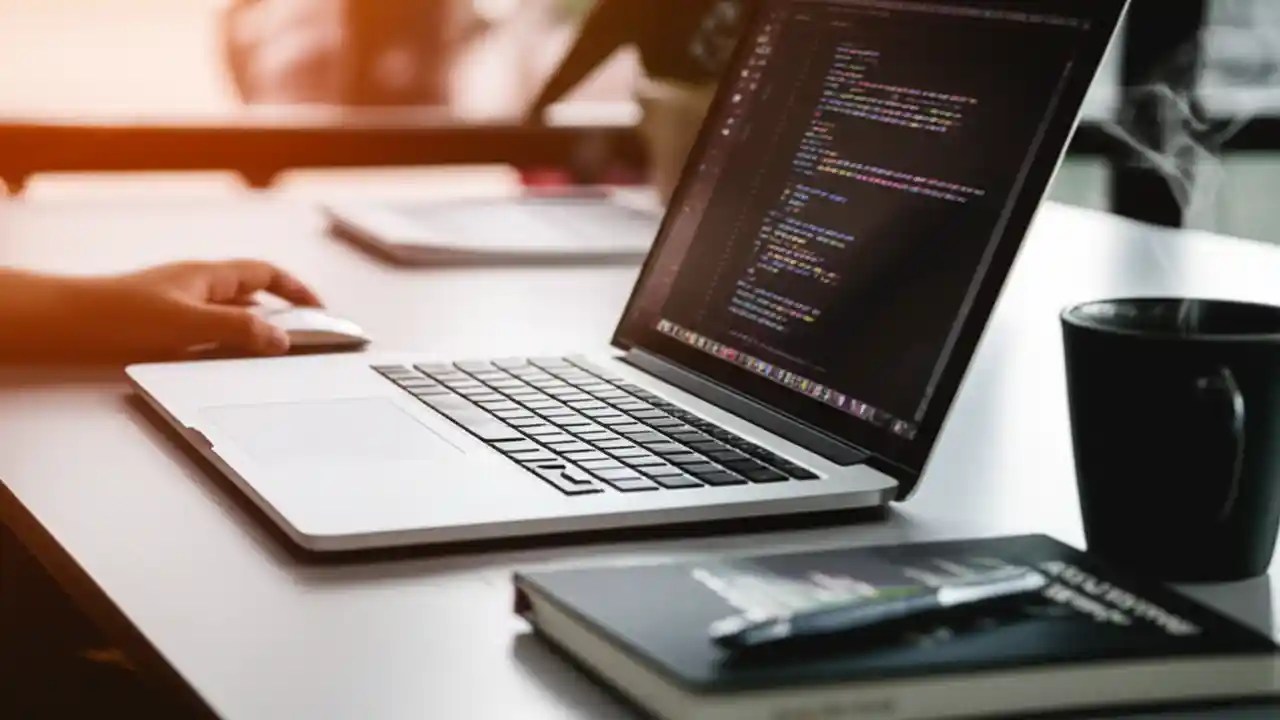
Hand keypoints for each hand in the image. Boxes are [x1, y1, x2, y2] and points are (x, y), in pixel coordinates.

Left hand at [35, 260, 321, 360]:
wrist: (69, 323)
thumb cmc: (120, 313)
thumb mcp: (191, 323)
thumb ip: (240, 330)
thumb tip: (280, 337)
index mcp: (209, 276)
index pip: (266, 275)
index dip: (297, 290)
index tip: (321, 309)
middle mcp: (199, 287)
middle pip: (254, 297)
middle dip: (283, 315)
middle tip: (305, 339)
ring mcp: (183, 306)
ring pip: (233, 317)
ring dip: (257, 334)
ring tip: (275, 357)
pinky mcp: (167, 328)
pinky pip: (213, 334)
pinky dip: (232, 345)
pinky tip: (232, 364)